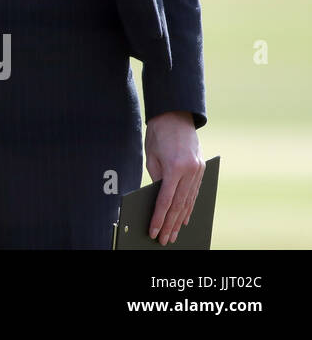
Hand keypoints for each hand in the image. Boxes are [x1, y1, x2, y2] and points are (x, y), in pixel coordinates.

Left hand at [145, 110, 203, 244]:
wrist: (176, 114)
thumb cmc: (158, 133)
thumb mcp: (151, 156)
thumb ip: (156, 178)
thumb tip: (158, 199)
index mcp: (175, 167)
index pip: (165, 200)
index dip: (159, 218)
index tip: (153, 231)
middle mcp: (190, 171)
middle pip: (179, 205)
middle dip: (170, 224)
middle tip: (164, 240)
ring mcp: (199, 171)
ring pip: (189, 201)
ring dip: (180, 219)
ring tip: (173, 234)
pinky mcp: (201, 169)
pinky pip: (195, 193)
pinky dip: (189, 207)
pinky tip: (184, 218)